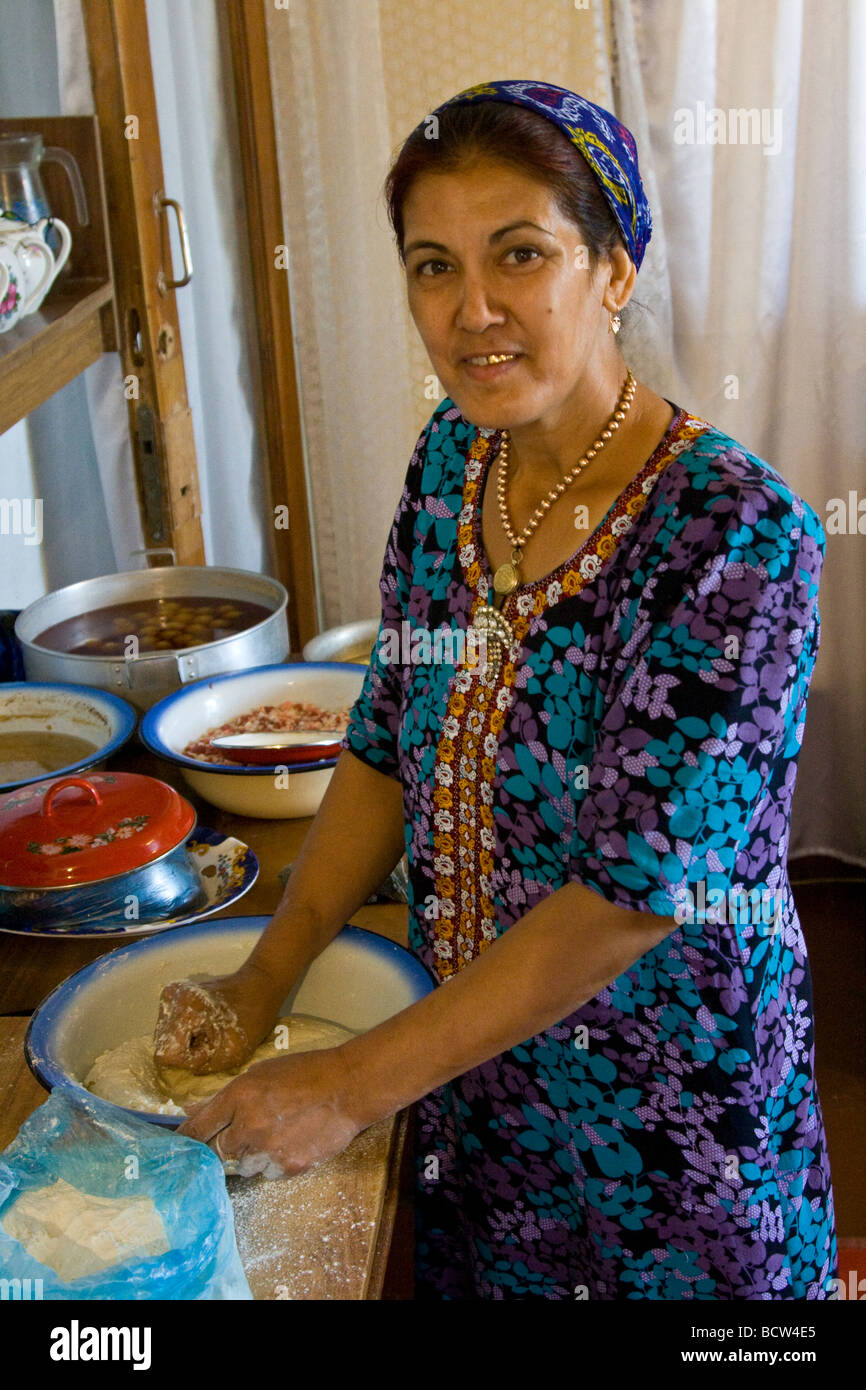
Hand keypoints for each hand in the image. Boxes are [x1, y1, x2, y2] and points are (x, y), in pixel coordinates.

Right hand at [153, 962, 283, 1073]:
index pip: (166, 1054)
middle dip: (186, 1051)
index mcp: (183, 1007)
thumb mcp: (230, 1053)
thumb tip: (181, 1067)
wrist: (261, 985)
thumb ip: (200, 1065)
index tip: (210, 1048)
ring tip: (211, 1032)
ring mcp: (171, 995)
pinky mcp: (175, 997)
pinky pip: (172, 1027)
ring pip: (166, 1037)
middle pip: (164, 1044)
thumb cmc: (252, 1018)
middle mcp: (170, 998)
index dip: (188, 1059)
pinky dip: (188, 1033)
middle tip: (213, 1041)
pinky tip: (207, 1026)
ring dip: (187, 1043)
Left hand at [177, 1046, 364, 1178]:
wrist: (347, 1087)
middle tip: (243, 1134)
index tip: (178, 1149)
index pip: (197, 1128)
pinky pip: (267, 1173)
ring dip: (250, 1155)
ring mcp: (268, 1149)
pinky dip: (272, 1163)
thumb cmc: (305, 1073)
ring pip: (241, 1166)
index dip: (185, 1140)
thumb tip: (190, 1109)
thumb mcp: (261, 1073)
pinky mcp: (287, 1167)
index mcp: (238, 1096)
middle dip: (224, 1144)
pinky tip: (289, 1144)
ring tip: (273, 1135)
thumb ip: (226, 1096)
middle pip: (216, 1151)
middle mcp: (248, 1126)